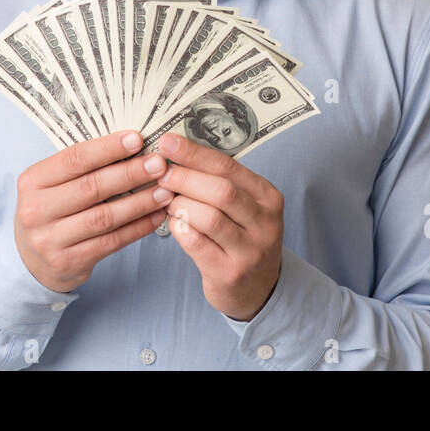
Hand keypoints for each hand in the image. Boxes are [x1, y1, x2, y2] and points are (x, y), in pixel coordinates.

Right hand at [15, 130, 173, 292]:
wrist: (32, 261)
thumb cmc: (51, 211)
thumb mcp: (53, 185)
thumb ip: (83, 168)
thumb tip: (131, 144)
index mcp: (32, 181)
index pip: (73, 159)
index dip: (107, 148)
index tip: (137, 139)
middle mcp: (36, 210)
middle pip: (91, 188)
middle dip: (130, 174)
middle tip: (159, 164)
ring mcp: (50, 240)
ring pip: (104, 217)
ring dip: (139, 203)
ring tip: (164, 191)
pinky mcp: (68, 262)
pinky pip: (111, 242)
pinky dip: (137, 228)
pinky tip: (156, 216)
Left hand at [152, 132, 283, 320]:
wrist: (258, 289)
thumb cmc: (243, 238)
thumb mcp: (245, 207)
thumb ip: (219, 182)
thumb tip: (176, 152)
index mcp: (268, 197)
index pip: (228, 167)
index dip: (194, 153)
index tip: (168, 142)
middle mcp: (265, 223)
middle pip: (221, 191)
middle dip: (185, 178)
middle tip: (161, 173)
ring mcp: (250, 250)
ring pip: (209, 217)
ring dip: (180, 205)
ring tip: (168, 201)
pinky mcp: (230, 273)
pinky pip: (197, 243)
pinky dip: (179, 228)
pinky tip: (174, 223)